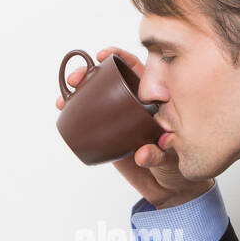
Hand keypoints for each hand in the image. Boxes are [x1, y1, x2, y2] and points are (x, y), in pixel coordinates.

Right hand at [56, 45, 213, 208]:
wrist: (167, 184)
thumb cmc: (177, 162)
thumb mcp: (172, 155)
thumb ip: (159, 152)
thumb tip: (142, 154)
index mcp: (153, 97)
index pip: (135, 68)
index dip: (119, 57)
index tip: (104, 56)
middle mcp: (132, 103)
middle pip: (107, 79)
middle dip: (88, 72)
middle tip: (77, 78)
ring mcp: (118, 117)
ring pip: (94, 96)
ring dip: (76, 91)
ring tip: (63, 98)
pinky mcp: (107, 134)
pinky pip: (89, 119)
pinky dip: (74, 112)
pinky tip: (63, 108)